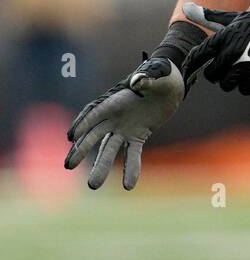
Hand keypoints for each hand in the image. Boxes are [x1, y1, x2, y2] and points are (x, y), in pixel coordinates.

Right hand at [65, 57, 186, 189]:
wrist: (172, 84)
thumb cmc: (162, 74)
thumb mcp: (158, 73)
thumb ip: (147, 78)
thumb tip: (138, 81)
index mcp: (115, 100)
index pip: (95, 113)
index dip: (83, 124)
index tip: (72, 138)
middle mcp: (114, 117)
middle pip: (94, 135)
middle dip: (82, 150)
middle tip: (68, 166)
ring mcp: (124, 128)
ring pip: (109, 149)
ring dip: (101, 166)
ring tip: (93, 185)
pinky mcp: (138, 136)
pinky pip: (133, 154)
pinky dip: (131, 168)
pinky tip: (128, 185)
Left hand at [183, 0, 249, 95]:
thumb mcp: (234, 19)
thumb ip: (209, 17)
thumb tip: (186, 8)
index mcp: (224, 38)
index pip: (197, 56)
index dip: (190, 65)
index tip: (188, 70)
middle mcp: (232, 54)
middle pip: (211, 75)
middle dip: (218, 72)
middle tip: (228, 65)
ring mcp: (245, 68)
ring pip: (226, 85)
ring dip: (232, 80)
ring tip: (242, 69)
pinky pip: (244, 90)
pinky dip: (248, 85)